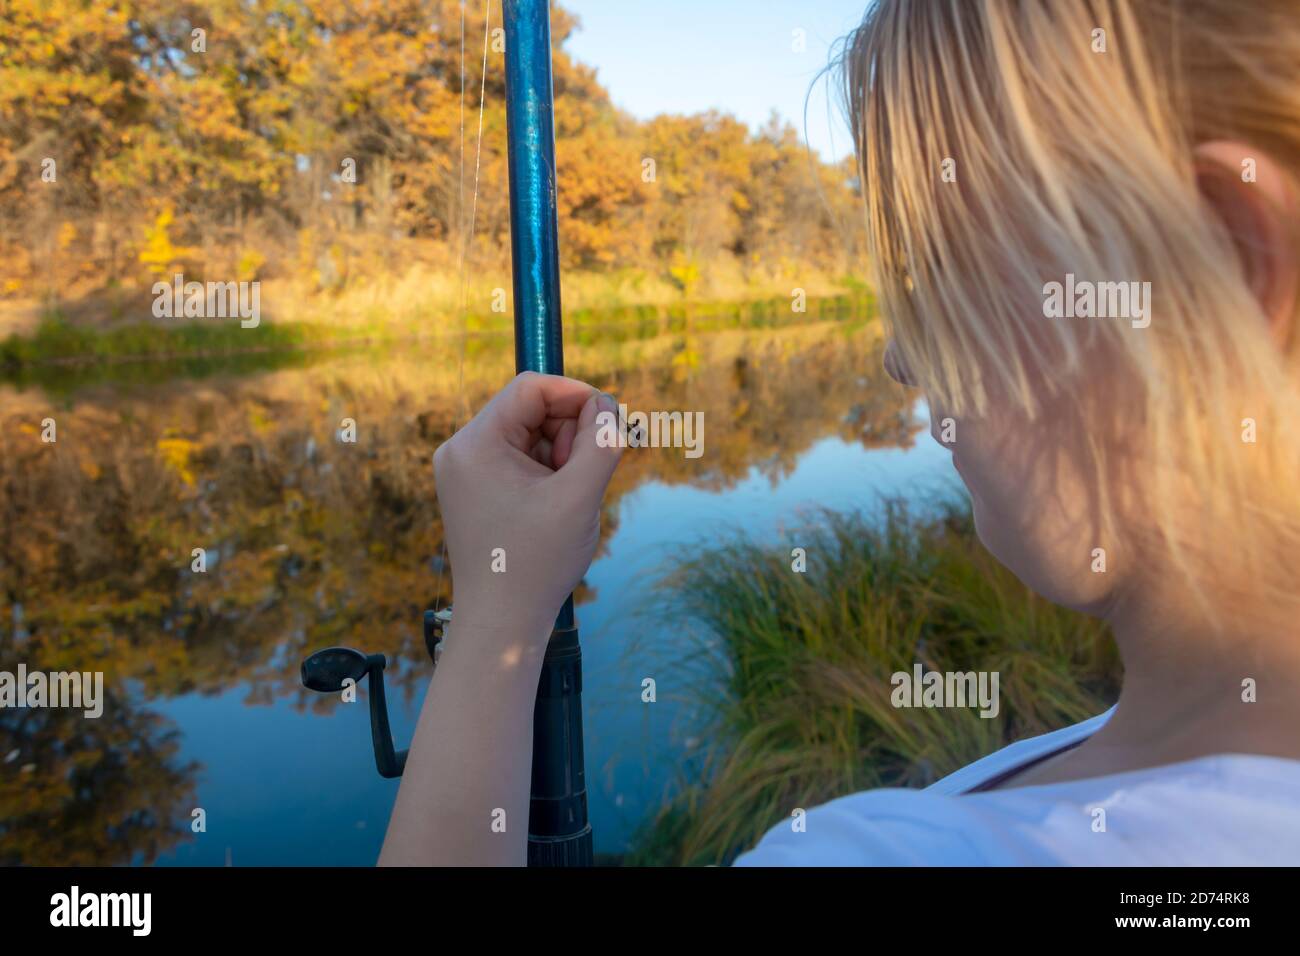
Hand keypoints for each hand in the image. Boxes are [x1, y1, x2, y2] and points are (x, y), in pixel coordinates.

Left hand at [433, 372, 622, 640]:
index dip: (576, 395)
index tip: (609, 420)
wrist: (501, 623)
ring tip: (567, 498)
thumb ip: (601, 442)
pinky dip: (547, 472)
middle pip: (530, 410)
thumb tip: (608, 406)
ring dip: (561, 455)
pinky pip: (520, 459)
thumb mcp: (580, 497)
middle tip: (584, 475)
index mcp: (475, 445)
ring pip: (529, 435)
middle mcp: (462, 450)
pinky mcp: (475, 489)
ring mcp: (465, 471)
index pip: (531, 388)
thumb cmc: (536, 564)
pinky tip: (554, 506)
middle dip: (569, 433)